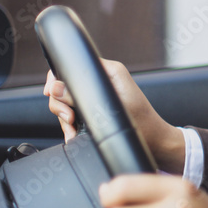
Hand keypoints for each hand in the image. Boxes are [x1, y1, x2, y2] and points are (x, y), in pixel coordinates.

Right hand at [44, 60, 186, 173]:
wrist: (157, 143)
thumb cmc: (143, 126)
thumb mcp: (109, 111)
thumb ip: (81, 98)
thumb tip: (54, 88)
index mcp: (110, 71)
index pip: (74, 64)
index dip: (56, 78)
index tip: (50, 93)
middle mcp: (104, 79)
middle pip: (65, 85)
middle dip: (60, 105)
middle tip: (69, 119)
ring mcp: (99, 95)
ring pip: (67, 101)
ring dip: (65, 119)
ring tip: (73, 131)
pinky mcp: (98, 108)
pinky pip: (75, 112)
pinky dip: (71, 124)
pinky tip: (74, 134)